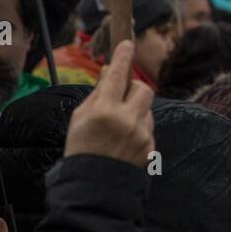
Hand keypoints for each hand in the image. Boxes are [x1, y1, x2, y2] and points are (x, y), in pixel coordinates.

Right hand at [64, 40, 154, 164]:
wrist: (93, 188)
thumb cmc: (81, 149)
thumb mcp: (80, 118)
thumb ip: (97, 93)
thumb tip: (110, 71)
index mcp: (105, 111)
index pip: (117, 76)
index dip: (123, 57)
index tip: (127, 43)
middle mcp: (127, 121)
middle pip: (144, 89)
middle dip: (134, 88)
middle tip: (122, 94)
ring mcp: (142, 135)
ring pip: (147, 109)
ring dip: (136, 111)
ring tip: (118, 127)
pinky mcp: (151, 148)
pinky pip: (148, 129)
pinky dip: (138, 130)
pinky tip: (124, 143)